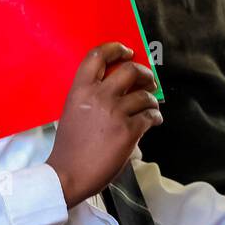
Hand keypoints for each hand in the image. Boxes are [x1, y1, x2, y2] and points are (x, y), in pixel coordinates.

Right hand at [46, 42, 161, 207]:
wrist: (68, 175)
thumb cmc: (70, 147)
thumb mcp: (73, 112)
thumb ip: (91, 97)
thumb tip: (119, 90)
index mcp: (80, 90)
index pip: (97, 56)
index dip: (115, 49)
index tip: (127, 51)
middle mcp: (98, 96)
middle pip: (130, 70)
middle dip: (145, 73)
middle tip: (149, 81)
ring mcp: (115, 112)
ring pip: (145, 95)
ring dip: (153, 101)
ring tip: (152, 108)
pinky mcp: (129, 130)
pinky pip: (150, 116)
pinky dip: (155, 117)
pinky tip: (153, 121)